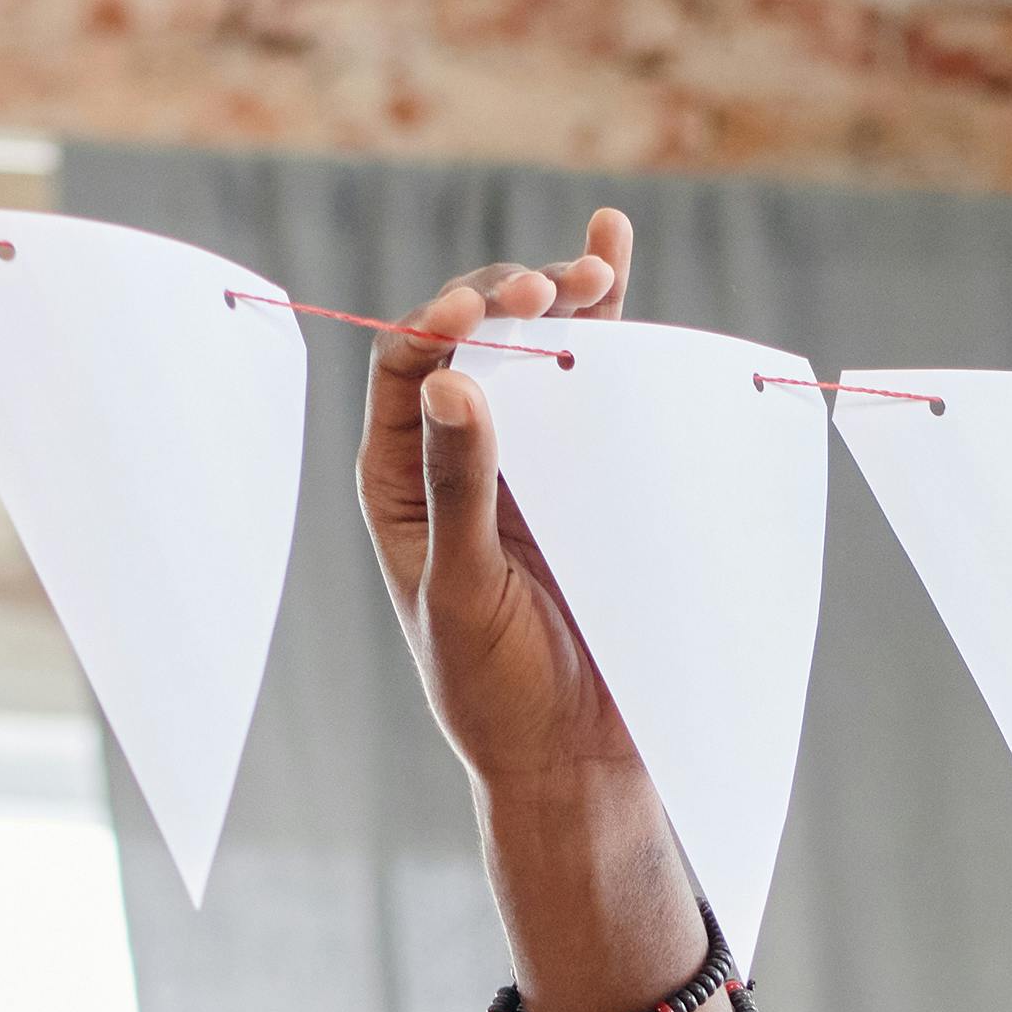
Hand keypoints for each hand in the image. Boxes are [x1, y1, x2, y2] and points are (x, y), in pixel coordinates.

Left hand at [360, 216, 652, 819]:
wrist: (578, 761)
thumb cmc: (498, 692)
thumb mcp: (465, 591)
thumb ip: (458, 489)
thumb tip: (448, 377)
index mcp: (398, 478)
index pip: (403, 367)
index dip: (439, 322)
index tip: (482, 309)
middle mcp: (456, 451)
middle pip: (470, 337)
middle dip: (507, 298)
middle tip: (549, 288)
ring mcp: (526, 455)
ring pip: (535, 346)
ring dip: (564, 296)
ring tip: (597, 264)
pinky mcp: (589, 469)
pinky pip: (593, 380)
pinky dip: (606, 318)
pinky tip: (614, 249)